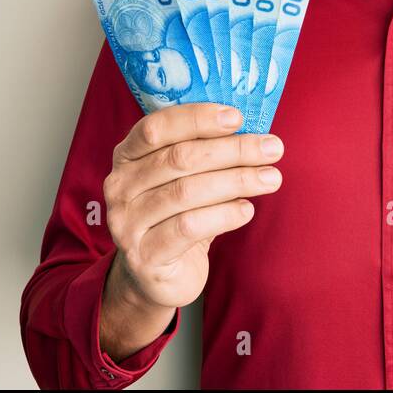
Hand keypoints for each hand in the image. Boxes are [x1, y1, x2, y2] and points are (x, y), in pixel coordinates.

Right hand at [99, 103, 283, 357]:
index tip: (238, 117)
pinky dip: (224, 215)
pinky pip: (189, 228)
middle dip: (232, 150)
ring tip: (271, 178)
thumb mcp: (183, 179)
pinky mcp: (145, 256)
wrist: (153, 275)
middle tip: (273, 148)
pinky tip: (247, 210)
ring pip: (187, 192)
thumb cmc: (176, 215)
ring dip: (237, 181)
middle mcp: (120, 186)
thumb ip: (204, 153)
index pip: (156, 127)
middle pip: (180, 158)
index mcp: (127, 156)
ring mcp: (127, 222)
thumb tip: (254, 132)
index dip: (197, 119)